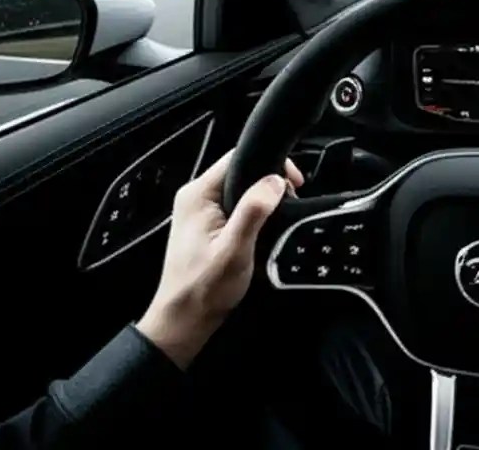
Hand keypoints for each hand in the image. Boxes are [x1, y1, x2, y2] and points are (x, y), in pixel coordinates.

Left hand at [137, 152, 303, 368]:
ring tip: (281, 216)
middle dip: (269, 183)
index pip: (237, 158)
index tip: (294, 184)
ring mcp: (199, 211)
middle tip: (291, 202)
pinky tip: (264, 228)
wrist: (184, 319)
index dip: (271, 164)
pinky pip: (234, 206)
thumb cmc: (205, 288)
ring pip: (239, 189)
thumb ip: (253, 211)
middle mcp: (195, 196)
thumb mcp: (235, 249)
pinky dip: (252, 212)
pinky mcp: (205, 224)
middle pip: (240, 171)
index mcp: (198, 194)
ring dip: (262, 200)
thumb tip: (275, 180)